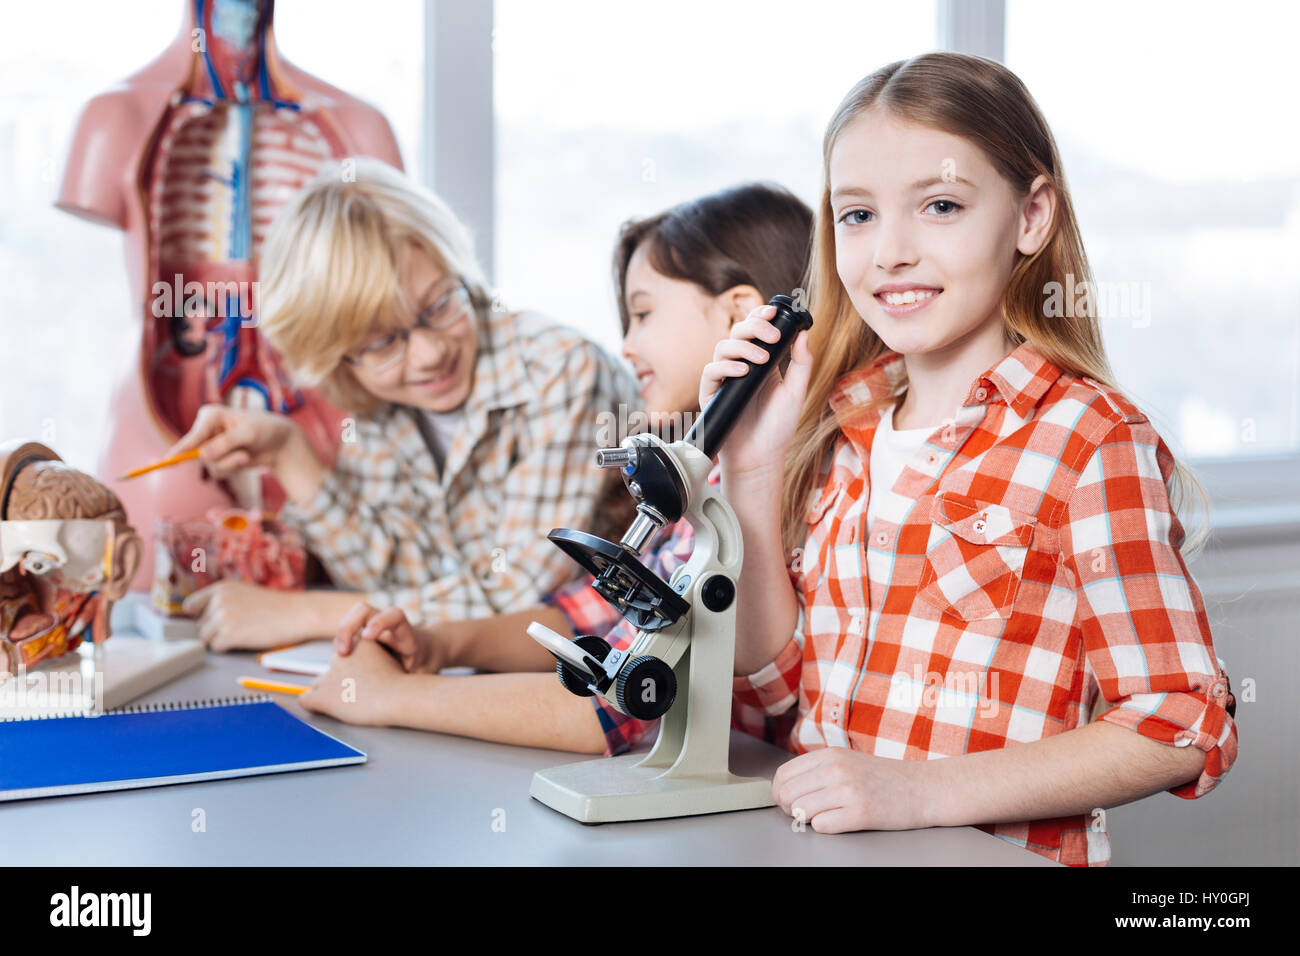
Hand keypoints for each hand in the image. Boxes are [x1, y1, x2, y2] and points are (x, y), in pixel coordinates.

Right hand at [169, 404, 303, 479]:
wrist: (279, 442)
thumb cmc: (265, 429)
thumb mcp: (249, 433)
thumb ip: (226, 443)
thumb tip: (203, 455)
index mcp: (210, 416)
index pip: (194, 435)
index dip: (181, 449)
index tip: (168, 461)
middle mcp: (205, 430)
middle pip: (199, 453)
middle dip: (222, 459)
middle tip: (242, 455)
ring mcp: (209, 446)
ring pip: (209, 465)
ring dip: (230, 465)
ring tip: (245, 454)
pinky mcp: (216, 459)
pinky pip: (217, 472)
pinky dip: (231, 469)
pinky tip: (243, 459)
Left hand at [184, 580, 316, 650]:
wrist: (297, 613)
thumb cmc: (277, 607)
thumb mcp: (245, 594)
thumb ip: (224, 601)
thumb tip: (203, 618)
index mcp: (222, 588)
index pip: (191, 605)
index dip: (199, 616)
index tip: (208, 622)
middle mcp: (219, 600)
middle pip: (200, 625)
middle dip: (214, 630)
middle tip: (237, 629)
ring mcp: (223, 616)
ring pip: (206, 638)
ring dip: (221, 640)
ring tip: (243, 634)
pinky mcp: (229, 633)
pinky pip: (215, 647)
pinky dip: (228, 648)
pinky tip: (245, 640)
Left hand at [299, 639, 410, 725]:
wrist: (397, 697)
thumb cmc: (399, 684)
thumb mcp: (390, 659)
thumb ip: (374, 659)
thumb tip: (367, 671)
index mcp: (357, 644)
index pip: (344, 652)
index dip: (351, 667)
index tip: (361, 678)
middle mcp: (340, 657)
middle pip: (332, 669)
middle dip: (339, 680)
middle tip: (357, 693)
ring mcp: (330, 676)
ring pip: (319, 684)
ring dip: (329, 692)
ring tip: (346, 704)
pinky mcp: (324, 696)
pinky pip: (306, 699)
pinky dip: (312, 705)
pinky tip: (319, 708)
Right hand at [334, 602, 442, 673]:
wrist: (423, 656)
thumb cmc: (423, 668)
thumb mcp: (423, 675)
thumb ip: (413, 681)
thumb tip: (400, 695)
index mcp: (406, 634)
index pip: (395, 616)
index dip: (380, 622)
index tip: (367, 637)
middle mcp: (387, 626)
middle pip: (363, 611)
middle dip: (348, 627)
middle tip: (343, 652)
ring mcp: (373, 628)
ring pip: (350, 620)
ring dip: (340, 637)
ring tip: (338, 659)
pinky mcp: (362, 637)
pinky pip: (346, 635)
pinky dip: (340, 646)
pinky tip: (340, 664)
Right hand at [698, 305, 811, 480]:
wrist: (760, 458)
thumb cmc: (777, 428)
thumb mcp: (796, 392)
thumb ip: (801, 363)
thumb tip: (804, 332)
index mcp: (761, 362)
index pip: (756, 329)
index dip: (761, 315)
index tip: (774, 311)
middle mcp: (741, 366)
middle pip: (738, 331)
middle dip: (754, 326)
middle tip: (772, 336)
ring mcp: (725, 378)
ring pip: (724, 346)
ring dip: (743, 346)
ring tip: (762, 358)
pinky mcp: (711, 393)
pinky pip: (712, 370)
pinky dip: (726, 366)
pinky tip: (743, 371)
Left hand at [772, 747, 930, 831]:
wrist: (923, 788)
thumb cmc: (885, 778)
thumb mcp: (847, 761)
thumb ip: (818, 770)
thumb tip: (785, 788)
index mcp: (829, 755)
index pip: (783, 775)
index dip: (780, 793)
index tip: (790, 801)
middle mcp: (835, 769)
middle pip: (787, 795)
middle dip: (791, 809)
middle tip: (807, 812)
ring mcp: (847, 791)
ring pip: (801, 812)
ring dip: (809, 819)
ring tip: (828, 815)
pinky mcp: (860, 813)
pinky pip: (822, 826)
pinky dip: (827, 828)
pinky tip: (842, 821)